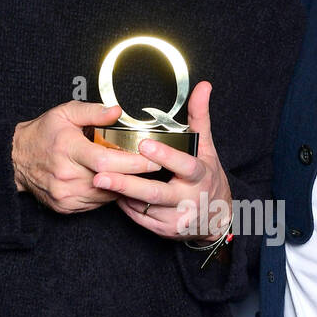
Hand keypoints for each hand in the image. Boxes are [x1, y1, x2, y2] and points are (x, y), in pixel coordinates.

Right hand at [12, 100, 155, 214]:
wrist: (15, 159)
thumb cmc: (42, 134)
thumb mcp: (65, 113)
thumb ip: (93, 112)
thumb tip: (117, 111)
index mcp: (68, 149)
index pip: (106, 161)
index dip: (133, 163)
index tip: (152, 160)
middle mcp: (66, 176)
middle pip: (110, 181)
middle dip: (134, 176)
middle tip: (152, 167)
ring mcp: (65, 194)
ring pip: (106, 196)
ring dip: (122, 186)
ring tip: (131, 173)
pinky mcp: (65, 207)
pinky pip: (96, 204)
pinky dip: (107, 194)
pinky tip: (110, 182)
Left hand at [92, 82, 231, 242]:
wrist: (216, 218)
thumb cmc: (207, 177)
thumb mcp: (207, 147)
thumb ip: (200, 116)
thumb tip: (203, 85)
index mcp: (200, 176)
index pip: (184, 165)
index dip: (165, 156)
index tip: (144, 145)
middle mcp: (189, 199)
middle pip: (155, 192)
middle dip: (127, 184)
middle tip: (100, 174)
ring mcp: (176, 218)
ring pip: (143, 206)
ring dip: (120, 193)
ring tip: (99, 180)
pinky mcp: (165, 231)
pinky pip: (139, 217)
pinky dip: (125, 204)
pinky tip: (113, 192)